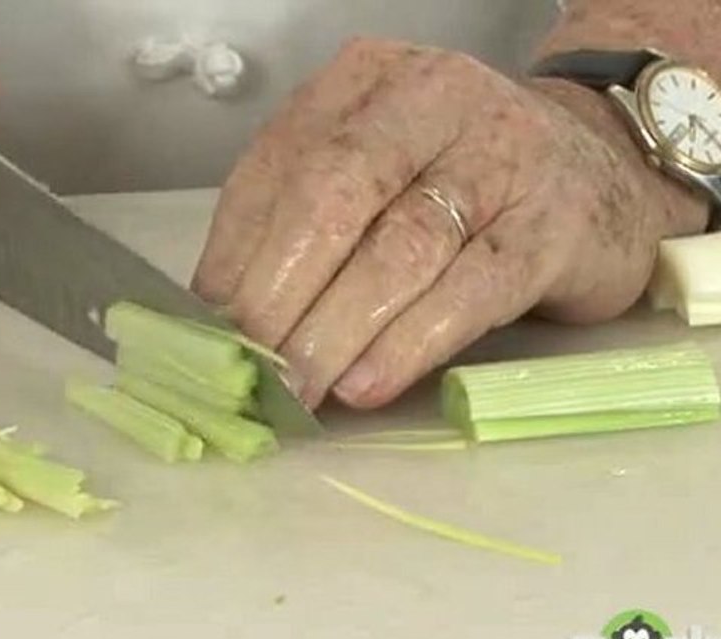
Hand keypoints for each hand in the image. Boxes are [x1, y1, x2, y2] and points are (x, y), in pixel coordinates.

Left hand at [192, 39, 706, 409]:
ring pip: (399, 248)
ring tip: (298, 390)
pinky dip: (410, 343)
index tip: (209, 326)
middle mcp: (433, 101)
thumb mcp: (372, 177)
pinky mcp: (552, 225)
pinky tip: (367, 383)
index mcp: (366, 83)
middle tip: (251, 367)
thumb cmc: (458, 181)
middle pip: (333, 198)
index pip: (278, 167)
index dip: (235, 254)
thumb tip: (223, 314)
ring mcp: (500, 157)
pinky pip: (471, 290)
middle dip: (280, 293)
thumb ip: (300, 223)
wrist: (596, 171)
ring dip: (335, 331)